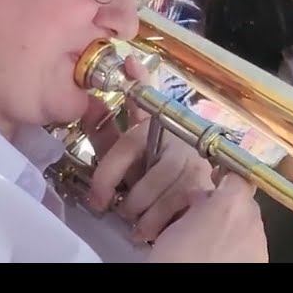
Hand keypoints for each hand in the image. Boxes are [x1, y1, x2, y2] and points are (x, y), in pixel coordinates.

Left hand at [87, 56, 215, 242]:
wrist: (193, 229)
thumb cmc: (152, 192)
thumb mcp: (127, 166)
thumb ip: (107, 139)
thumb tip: (90, 108)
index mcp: (157, 131)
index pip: (147, 100)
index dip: (139, 80)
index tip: (128, 61)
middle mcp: (176, 140)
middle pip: (134, 144)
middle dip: (111, 176)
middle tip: (103, 202)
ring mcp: (192, 162)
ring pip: (149, 181)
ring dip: (134, 207)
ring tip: (131, 219)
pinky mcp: (203, 187)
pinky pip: (168, 203)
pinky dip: (151, 223)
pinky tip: (146, 231)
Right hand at [147, 173, 267, 262]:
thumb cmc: (176, 262)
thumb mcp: (174, 228)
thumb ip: (194, 206)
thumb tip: (201, 197)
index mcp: (231, 204)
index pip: (238, 174)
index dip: (226, 175)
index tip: (215, 178)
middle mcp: (253, 221)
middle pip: (244, 201)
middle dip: (227, 205)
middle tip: (203, 215)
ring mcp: (260, 245)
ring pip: (248, 225)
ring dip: (232, 227)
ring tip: (207, 241)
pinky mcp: (261, 263)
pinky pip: (251, 247)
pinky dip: (238, 248)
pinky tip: (217, 258)